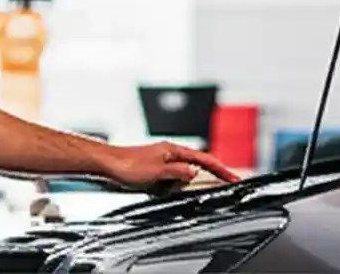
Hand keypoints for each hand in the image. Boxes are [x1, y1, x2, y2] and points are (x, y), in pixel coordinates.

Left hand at [103, 142, 241, 190]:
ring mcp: (163, 161)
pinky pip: (175, 177)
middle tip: (228, 182)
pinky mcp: (155, 170)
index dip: (220, 168)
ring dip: (197, 179)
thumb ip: (177, 172)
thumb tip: (193, 173)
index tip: (233, 177)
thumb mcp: (156, 170)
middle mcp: (169, 153)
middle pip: (198, 163)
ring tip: (209, 187)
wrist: (106, 164)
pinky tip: (182, 190)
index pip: (203, 159)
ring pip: (187, 171)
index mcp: (173, 150)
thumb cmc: (126, 164)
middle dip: (214, 173)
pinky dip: (183, 184)